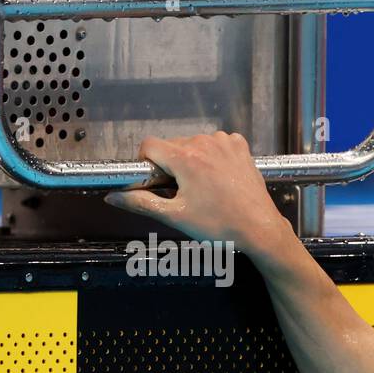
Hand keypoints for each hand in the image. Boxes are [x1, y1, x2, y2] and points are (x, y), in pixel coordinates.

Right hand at [104, 133, 292, 254]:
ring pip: (193, 145)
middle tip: (184, 192)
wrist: (260, 229)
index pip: (149, 145)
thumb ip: (140, 202)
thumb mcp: (175, 216)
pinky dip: (214, 157)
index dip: (147, 164)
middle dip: (171, 165)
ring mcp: (225, 143)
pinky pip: (216, 145)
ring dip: (193, 161)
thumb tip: (113, 196)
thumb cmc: (221, 226)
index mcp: (186, 157)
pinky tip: (220, 178)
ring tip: (205, 189)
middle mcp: (205, 143)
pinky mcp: (240, 147)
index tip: (156, 181)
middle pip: (171, 146)